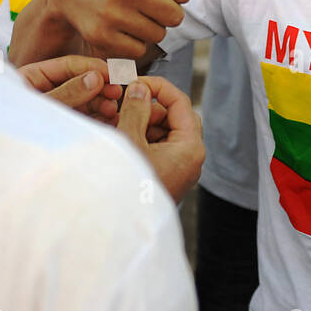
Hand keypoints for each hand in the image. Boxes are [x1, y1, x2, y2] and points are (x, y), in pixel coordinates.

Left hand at [18, 55, 121, 122]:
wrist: (1, 162)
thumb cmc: (15, 128)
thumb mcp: (42, 106)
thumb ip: (68, 92)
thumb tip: (96, 78)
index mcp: (34, 77)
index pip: (69, 65)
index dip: (93, 67)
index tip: (114, 73)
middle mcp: (47, 91)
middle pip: (80, 82)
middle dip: (101, 87)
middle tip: (117, 93)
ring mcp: (57, 109)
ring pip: (85, 101)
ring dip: (102, 103)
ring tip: (113, 110)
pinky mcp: (65, 126)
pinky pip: (85, 118)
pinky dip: (99, 118)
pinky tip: (112, 120)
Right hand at [43, 0, 191, 60]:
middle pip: (174, 17)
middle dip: (162, 12)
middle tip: (144, 2)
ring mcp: (114, 14)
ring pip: (157, 34)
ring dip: (148, 28)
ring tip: (130, 14)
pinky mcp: (102, 36)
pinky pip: (138, 50)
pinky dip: (131, 43)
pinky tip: (119, 28)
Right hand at [115, 77, 203, 203]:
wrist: (119, 229)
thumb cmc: (126, 187)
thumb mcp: (129, 140)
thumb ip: (135, 109)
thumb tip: (140, 88)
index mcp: (190, 147)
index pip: (180, 102)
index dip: (157, 87)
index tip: (135, 82)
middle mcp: (191, 158)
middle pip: (175, 116)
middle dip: (150, 107)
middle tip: (125, 103)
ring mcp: (180, 169)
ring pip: (166, 132)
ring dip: (144, 122)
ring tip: (119, 122)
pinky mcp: (168, 177)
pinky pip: (159, 148)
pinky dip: (143, 138)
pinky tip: (122, 139)